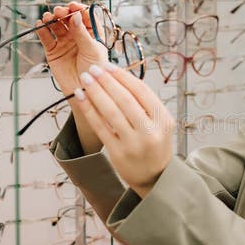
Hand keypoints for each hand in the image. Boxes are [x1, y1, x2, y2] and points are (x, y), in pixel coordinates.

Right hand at [36, 2, 107, 97]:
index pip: (84, 16)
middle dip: (63, 13)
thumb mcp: (92, 50)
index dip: (78, 9)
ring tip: (48, 17)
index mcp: (91, 33)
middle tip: (59, 12)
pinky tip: (40, 24)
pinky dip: (42, 30)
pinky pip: (46, 38)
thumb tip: (75, 16)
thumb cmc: (94, 71)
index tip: (73, 6)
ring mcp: (64, 43)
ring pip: (56, 26)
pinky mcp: (53, 51)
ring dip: (52, 19)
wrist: (84, 90)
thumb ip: (82, 33)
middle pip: (68, 19)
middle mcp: (77, 36)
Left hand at [72, 61, 175, 197]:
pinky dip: (89, 110)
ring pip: (111, 112)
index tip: (108, 66)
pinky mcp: (118, 154)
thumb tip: (118, 76)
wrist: (155, 178)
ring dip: (95, 92)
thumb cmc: (155, 144)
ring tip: (85, 79)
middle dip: (106, 81)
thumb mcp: (160, 124)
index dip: (123, 76)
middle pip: (125, 100)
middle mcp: (150, 132)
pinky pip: (100, 127)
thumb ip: (145, 104)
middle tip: (92, 69)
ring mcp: (133, 144)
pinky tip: (81, 97)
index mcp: (163, 120)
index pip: (141, 91)